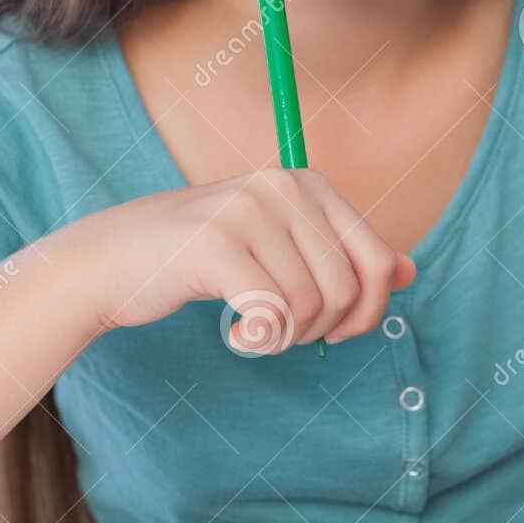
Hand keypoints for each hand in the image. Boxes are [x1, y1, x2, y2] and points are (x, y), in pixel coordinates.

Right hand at [83, 168, 416, 352]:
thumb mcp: (278, 248)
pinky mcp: (214, 244)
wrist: (112, 260)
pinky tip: (237, 335)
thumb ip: (339, 254)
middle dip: (323, 327)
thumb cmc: (200, 259)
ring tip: (253, 328)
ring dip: (285, 336)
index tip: (336, 332)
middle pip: (345, 286)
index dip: (368, 309)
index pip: (375, 258)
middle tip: (284, 334)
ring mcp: (247, 210)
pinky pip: (270, 313)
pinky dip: (259, 339)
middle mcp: (281, 186)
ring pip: (307, 305)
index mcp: (306, 183)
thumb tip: (410, 269)